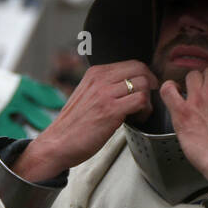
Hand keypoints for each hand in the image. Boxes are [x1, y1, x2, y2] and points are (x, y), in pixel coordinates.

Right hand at [12, 60, 153, 181]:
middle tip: (148, 99)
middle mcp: (100, 80)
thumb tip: (126, 86)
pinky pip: (141, 100)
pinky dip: (145, 111)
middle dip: (150, 84)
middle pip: (140, 69)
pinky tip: (137, 119)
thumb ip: (104, 88)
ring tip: (140, 113)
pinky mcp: (111, 111)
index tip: (146, 88)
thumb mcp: (85, 96)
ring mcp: (105, 94)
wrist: (57, 144)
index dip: (144, 76)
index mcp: (95, 74)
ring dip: (148, 100)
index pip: (131, 63)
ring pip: (143, 84)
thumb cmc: (72, 126)